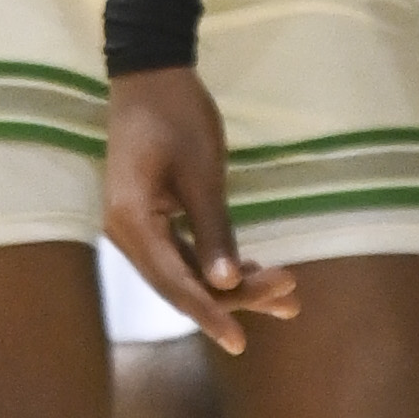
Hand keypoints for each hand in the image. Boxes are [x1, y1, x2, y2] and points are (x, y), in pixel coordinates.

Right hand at [104, 67, 299, 352]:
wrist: (151, 74)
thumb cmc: (176, 116)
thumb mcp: (202, 173)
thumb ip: (214, 230)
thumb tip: (226, 284)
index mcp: (131, 223)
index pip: (175, 284)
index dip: (210, 314)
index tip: (241, 343)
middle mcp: (128, 233)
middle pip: (183, 283)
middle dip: (236, 296)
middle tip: (291, 297)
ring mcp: (138, 226)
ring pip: (187, 270)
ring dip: (233, 283)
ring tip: (287, 297)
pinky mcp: (151, 217)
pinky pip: (185, 252)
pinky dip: (219, 262)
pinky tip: (257, 273)